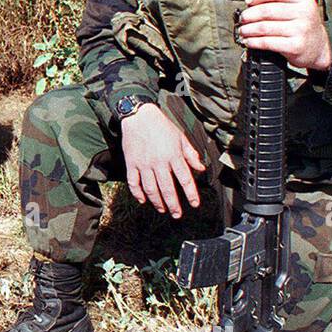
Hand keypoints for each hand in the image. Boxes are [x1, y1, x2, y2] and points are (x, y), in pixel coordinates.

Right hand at [120, 103, 205, 218]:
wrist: (139, 116)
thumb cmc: (162, 126)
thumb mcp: (180, 138)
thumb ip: (191, 154)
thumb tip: (201, 168)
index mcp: (173, 155)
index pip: (185, 179)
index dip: (191, 193)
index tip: (194, 204)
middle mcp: (159, 162)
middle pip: (167, 188)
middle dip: (173, 204)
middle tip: (177, 215)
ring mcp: (143, 164)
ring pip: (150, 188)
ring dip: (157, 201)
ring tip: (162, 209)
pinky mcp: (131, 163)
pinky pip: (133, 182)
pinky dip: (137, 193)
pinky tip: (143, 200)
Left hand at [237, 0, 331, 70]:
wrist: (318, 48)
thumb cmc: (303, 26)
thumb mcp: (296, 7)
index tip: (248, 0)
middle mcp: (304, 13)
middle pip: (267, 11)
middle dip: (249, 15)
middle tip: (242, 18)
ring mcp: (300, 30)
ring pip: (264, 27)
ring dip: (248, 30)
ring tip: (242, 30)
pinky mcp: (295, 46)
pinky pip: (267, 42)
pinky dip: (254, 42)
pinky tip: (249, 41)